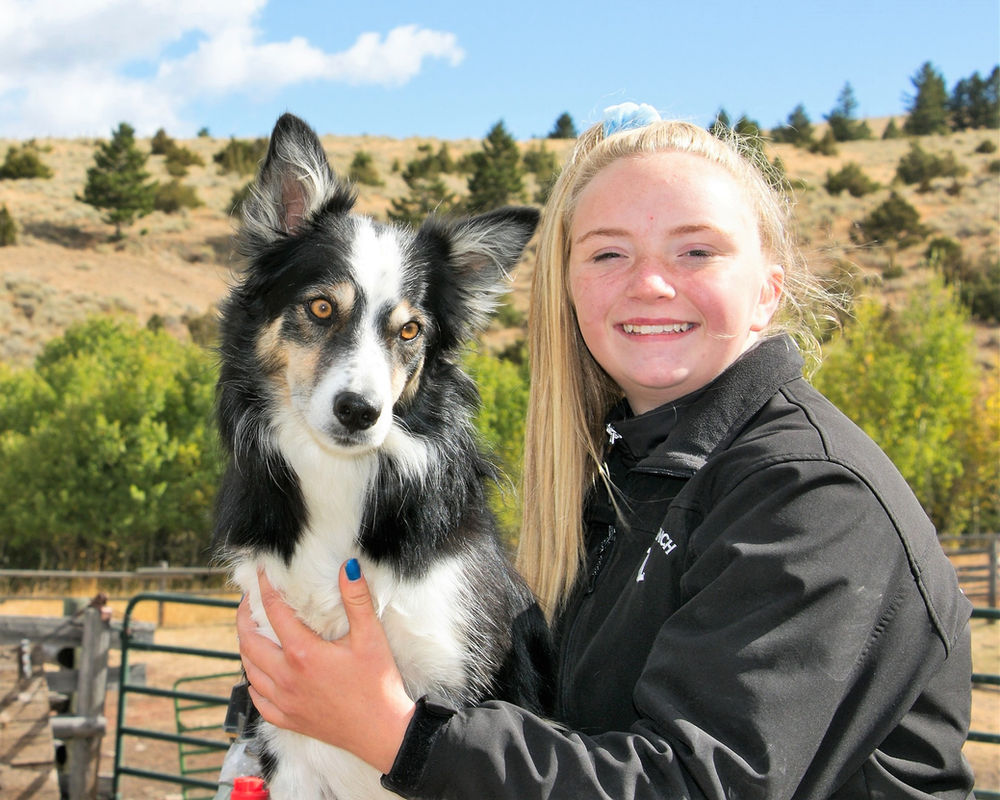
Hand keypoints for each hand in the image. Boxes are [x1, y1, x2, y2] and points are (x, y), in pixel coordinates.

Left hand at [236, 562, 415, 773]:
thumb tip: (347, 567)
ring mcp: (284, 701)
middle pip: (249, 641)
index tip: (261, 573)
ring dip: (246, 646)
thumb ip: (356, 599)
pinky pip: (257, 698)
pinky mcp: (287, 719)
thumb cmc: (379, 685)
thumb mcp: (371, 637)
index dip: (265, 588)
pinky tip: (260, 672)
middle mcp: (286, 677)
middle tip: (250, 601)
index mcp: (303, 653)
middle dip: (244, 617)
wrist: (383, 732)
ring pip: (248, 669)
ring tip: (252, 630)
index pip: (274, 612)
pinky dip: (253, 680)